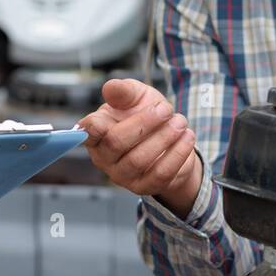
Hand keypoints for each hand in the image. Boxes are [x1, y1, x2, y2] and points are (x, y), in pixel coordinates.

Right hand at [77, 78, 202, 217]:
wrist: (168, 137)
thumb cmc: (144, 114)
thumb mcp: (135, 96)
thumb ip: (123, 91)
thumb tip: (110, 87)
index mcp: (96, 133)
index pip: (88, 130)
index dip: (94, 125)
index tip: (107, 115)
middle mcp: (103, 157)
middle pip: (117, 142)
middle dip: (145, 123)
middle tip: (166, 109)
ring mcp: (122, 175)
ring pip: (139, 159)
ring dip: (164, 138)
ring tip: (180, 122)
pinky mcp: (143, 187)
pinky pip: (161, 174)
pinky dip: (177, 154)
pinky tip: (187, 137)